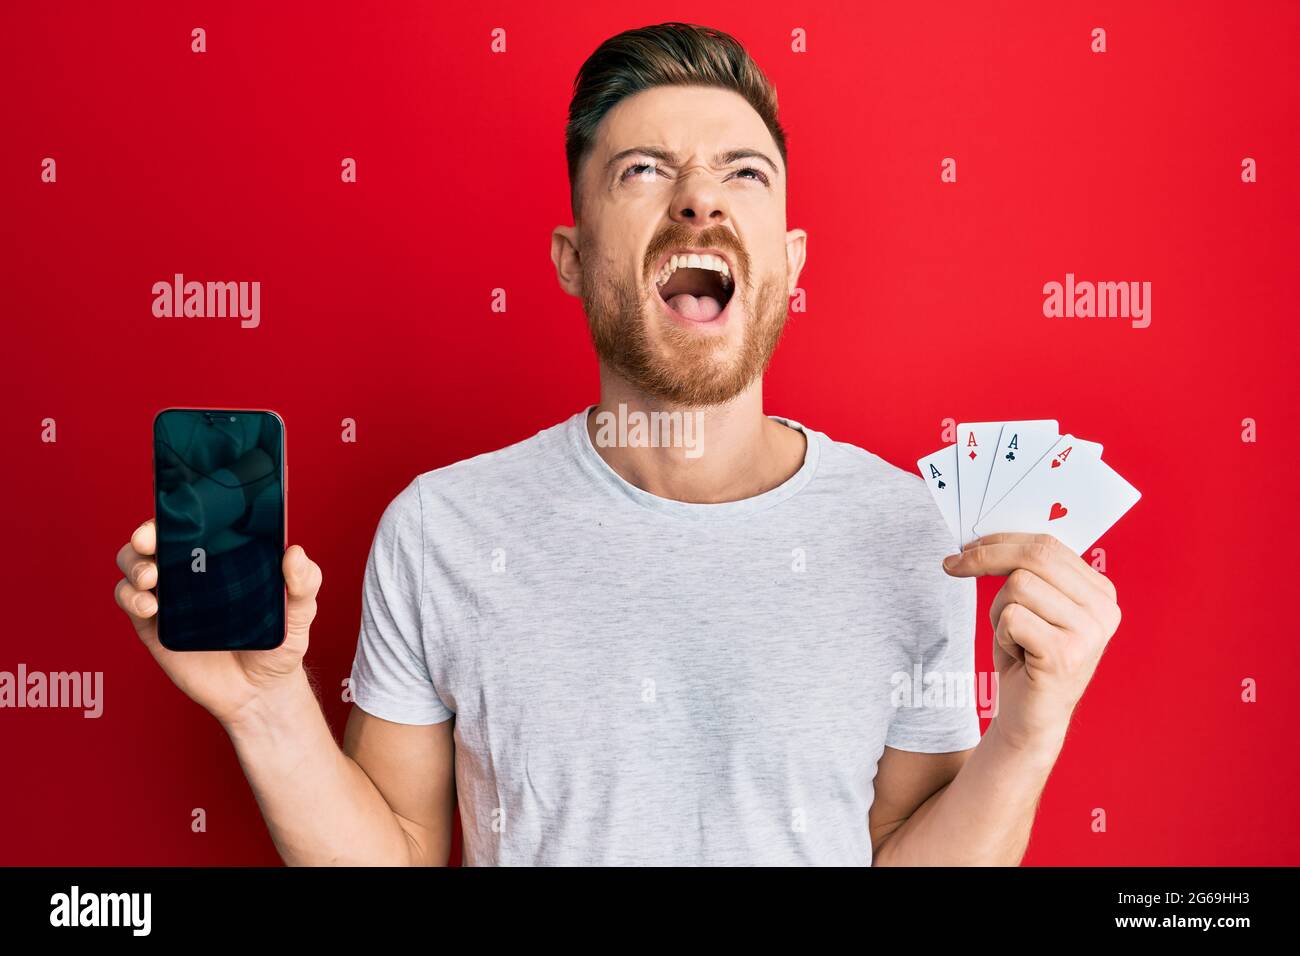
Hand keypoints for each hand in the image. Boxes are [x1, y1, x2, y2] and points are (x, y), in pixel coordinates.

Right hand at [113, 519, 322, 726]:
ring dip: (134, 565)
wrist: (259, 692)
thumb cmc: (279, 643)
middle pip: (155, 539)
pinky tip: (150, 605)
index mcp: (224, 556)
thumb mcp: (300, 611)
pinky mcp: (153, 625)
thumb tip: (295, 553)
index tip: (176, 507)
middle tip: (150, 540)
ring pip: (133, 565)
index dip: (180, 509)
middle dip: (146, 533)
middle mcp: (192, 570)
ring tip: (151, 578)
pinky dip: (131, 597)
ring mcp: (170, 596)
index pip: (195, 522)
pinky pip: (129, 601)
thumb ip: (304, 582)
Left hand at [941, 532, 1121, 756]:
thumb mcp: (1031, 606)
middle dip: (985, 556)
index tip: (965, 547)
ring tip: (1014, 638)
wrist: (1030, 718)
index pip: (1048, 545)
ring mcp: (1089, 633)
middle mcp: (1104, 609)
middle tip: (952, 564)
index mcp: (1100, 591)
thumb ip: (1028, 570)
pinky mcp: (1065, 655)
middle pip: (1034, 556)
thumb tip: (986, 533)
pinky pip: (1012, 617)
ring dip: (998, 611)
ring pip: (1018, 586)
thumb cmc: (1026, 656)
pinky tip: (1018, 655)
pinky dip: (1001, 634)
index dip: (1000, 540)